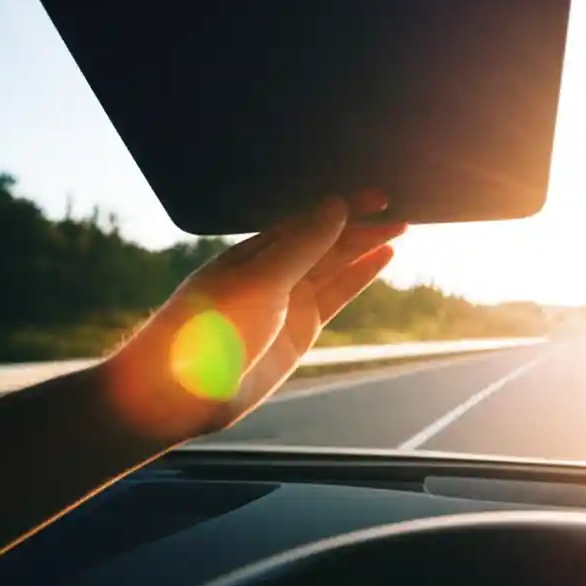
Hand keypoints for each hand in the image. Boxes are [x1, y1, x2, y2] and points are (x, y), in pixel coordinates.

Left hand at [102, 193, 406, 441]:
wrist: (184, 389)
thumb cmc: (208, 326)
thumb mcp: (259, 281)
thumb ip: (302, 245)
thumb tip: (336, 205)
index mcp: (257, 250)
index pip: (310, 218)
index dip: (345, 206)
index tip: (379, 196)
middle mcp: (275, 270)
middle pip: (327, 240)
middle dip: (363, 225)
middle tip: (402, 213)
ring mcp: (289, 300)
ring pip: (337, 265)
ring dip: (367, 247)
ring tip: (401, 229)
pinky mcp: (300, 329)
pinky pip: (338, 295)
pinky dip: (361, 276)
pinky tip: (383, 259)